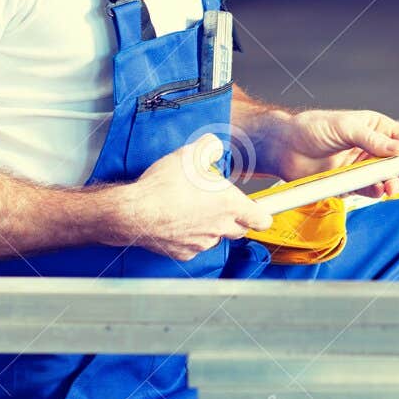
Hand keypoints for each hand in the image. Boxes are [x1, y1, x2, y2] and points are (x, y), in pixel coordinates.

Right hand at [114, 135, 272, 261]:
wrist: (134, 212)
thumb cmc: (163, 185)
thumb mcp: (190, 154)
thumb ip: (208, 148)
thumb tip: (213, 146)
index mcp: (229, 205)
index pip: (262, 219)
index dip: (263, 215)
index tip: (262, 211)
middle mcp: (220, 227)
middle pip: (240, 229)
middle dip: (235, 219)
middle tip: (220, 204)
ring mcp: (202, 242)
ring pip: (215, 237)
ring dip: (210, 227)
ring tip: (192, 209)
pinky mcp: (184, 252)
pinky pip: (194, 246)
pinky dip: (190, 236)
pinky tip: (177, 221)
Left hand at [257, 108, 398, 196]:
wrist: (284, 147)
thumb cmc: (313, 128)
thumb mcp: (345, 127)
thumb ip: (373, 139)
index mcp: (376, 127)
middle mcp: (373, 147)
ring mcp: (362, 167)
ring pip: (387, 178)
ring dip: (393, 184)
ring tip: (390, 188)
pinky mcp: (351, 183)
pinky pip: (368, 191)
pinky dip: (375, 192)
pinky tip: (377, 191)